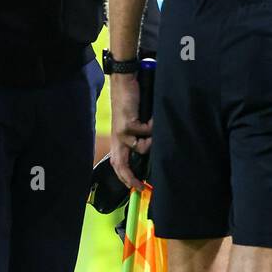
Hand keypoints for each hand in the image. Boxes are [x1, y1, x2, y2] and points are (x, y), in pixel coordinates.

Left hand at [109, 73, 151, 189]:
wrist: (123, 84)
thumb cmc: (130, 103)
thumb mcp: (131, 123)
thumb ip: (137, 137)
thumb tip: (150, 150)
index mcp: (117, 140)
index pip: (117, 164)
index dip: (125, 178)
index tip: (136, 188)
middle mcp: (117, 139)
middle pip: (120, 165)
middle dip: (129, 178)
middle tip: (141, 186)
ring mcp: (121, 133)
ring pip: (139, 148)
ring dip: (150, 142)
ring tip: (153, 129)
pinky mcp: (127, 125)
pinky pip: (144, 132)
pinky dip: (151, 127)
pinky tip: (151, 118)